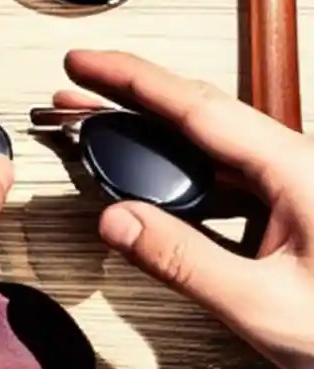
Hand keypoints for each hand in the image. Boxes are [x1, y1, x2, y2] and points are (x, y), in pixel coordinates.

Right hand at [58, 50, 313, 368]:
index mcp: (297, 171)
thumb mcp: (265, 306)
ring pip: (212, 146)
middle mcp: (300, 167)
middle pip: (200, 115)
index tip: (85, 62)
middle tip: (76, 89)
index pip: (196, 106)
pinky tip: (152, 183)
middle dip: (130, 97)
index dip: (132, 78)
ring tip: (98, 129)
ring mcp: (300, 188)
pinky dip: (179, 170)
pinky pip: (227, 177)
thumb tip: (118, 223)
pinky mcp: (298, 211)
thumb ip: (183, 261)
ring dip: (152, 136)